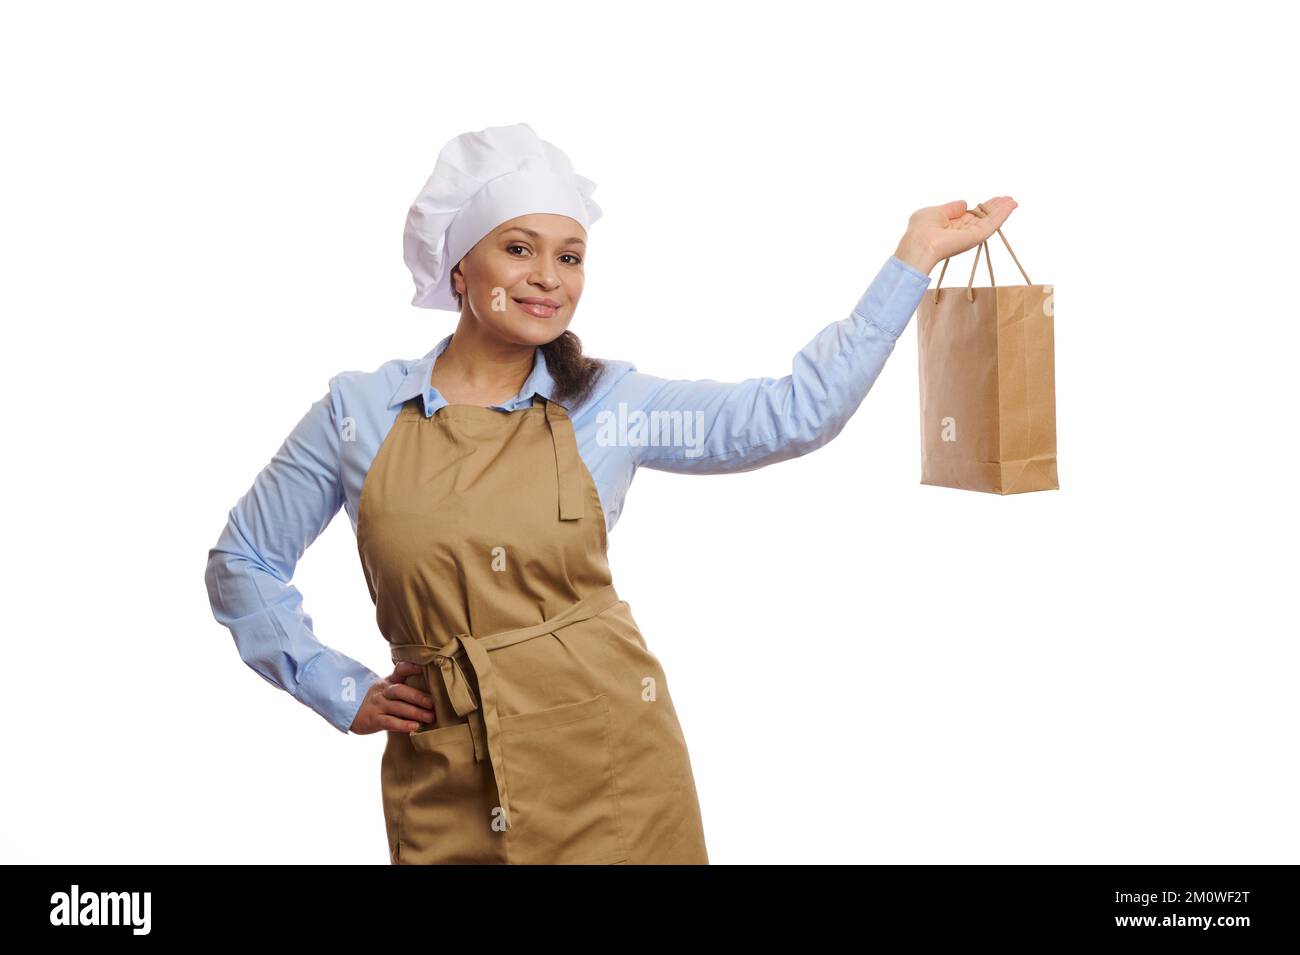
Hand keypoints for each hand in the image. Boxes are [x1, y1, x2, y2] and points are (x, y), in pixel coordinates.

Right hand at [349, 662, 436, 734]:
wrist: (349, 710)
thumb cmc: (377, 700)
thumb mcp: (386, 689)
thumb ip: (404, 688)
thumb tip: (431, 691)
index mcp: (388, 681)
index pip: (399, 670)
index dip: (411, 667)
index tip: (424, 667)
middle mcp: (383, 691)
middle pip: (400, 690)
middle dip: (418, 696)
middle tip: (433, 703)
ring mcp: (378, 705)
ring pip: (398, 707)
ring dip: (415, 712)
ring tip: (430, 717)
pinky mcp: (374, 719)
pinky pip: (390, 722)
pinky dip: (403, 725)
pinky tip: (414, 727)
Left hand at [893, 196, 1018, 274]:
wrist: (921, 244)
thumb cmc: (921, 229)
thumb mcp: (934, 211)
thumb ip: (951, 208)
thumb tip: (965, 203)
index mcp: (950, 225)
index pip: (971, 214)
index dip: (983, 206)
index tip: (995, 198)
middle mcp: (962, 231)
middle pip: (983, 217)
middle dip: (995, 207)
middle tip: (1008, 198)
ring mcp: (970, 235)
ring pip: (990, 220)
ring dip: (1002, 210)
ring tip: (1013, 200)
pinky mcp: (976, 238)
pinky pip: (992, 225)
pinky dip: (1002, 215)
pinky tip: (1011, 206)